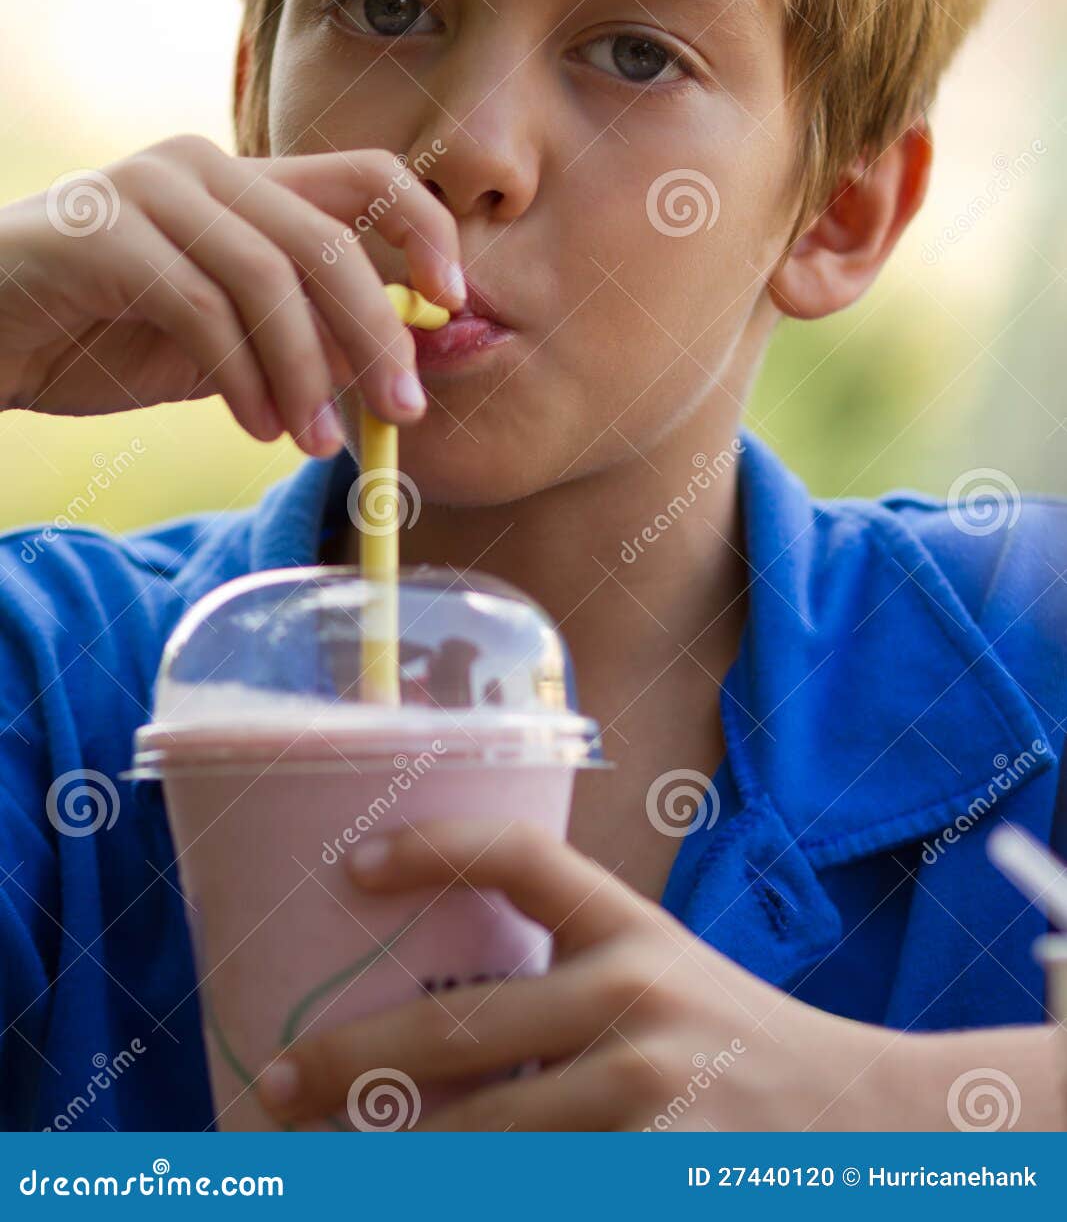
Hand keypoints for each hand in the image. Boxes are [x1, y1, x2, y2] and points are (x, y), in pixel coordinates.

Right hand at [0, 133, 465, 450]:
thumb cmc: (96, 336)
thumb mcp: (220, 341)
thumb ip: (295, 338)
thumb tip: (392, 367)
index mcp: (244, 183)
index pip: (367, 173)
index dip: (427, 229)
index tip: (452, 301)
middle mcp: (204, 169)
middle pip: (330, 236)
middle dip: (378, 333)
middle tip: (404, 411)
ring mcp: (147, 192)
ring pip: (269, 275)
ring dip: (307, 372)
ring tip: (315, 441)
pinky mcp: (97, 232)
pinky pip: (199, 306)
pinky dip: (241, 376)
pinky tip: (254, 427)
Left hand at [256, 820, 893, 1130]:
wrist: (867, 1127)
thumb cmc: (741, 1049)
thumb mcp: (668, 977)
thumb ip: (574, 976)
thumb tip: (427, 1009)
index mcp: (636, 933)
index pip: (523, 858)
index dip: (430, 847)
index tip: (349, 863)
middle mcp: (637, 1003)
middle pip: (459, 1028)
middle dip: (350, 1060)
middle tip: (278, 1082)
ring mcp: (643, 1101)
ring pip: (476, 1140)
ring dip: (386, 1158)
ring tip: (319, 1165)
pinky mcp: (648, 1175)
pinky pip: (527, 1189)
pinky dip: (466, 1191)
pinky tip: (415, 1189)